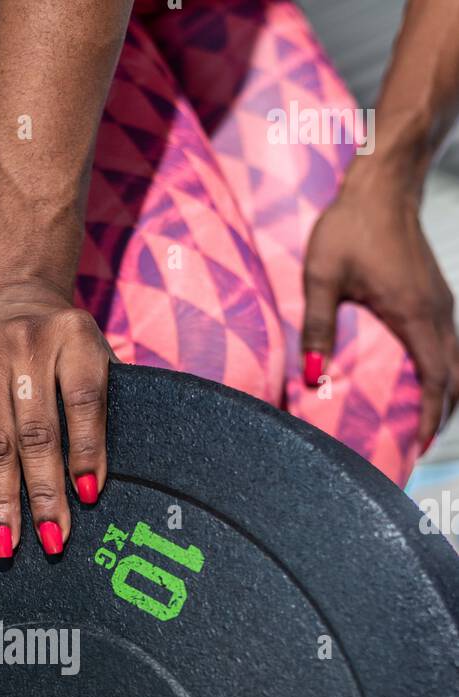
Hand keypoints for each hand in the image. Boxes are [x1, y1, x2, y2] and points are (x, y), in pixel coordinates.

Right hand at [0, 279, 112, 557]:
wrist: (12, 298)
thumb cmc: (63, 346)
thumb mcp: (94, 358)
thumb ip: (97, 410)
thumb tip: (88, 489)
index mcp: (74, 336)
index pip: (83, 402)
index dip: (86, 452)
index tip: (87, 498)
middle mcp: (26, 342)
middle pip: (36, 431)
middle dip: (43, 492)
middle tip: (51, 539)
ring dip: (2, 499)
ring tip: (8, 542)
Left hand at [303, 176, 458, 449]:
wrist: (383, 183)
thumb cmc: (350, 226)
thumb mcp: (322, 277)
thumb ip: (318, 328)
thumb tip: (314, 378)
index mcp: (415, 314)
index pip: (436, 379)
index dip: (429, 417)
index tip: (418, 447)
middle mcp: (437, 313)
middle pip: (456, 379)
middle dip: (440, 417)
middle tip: (417, 450)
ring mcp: (441, 304)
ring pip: (458, 363)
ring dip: (446, 396)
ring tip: (421, 427)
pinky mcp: (435, 297)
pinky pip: (449, 346)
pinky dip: (443, 373)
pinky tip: (422, 387)